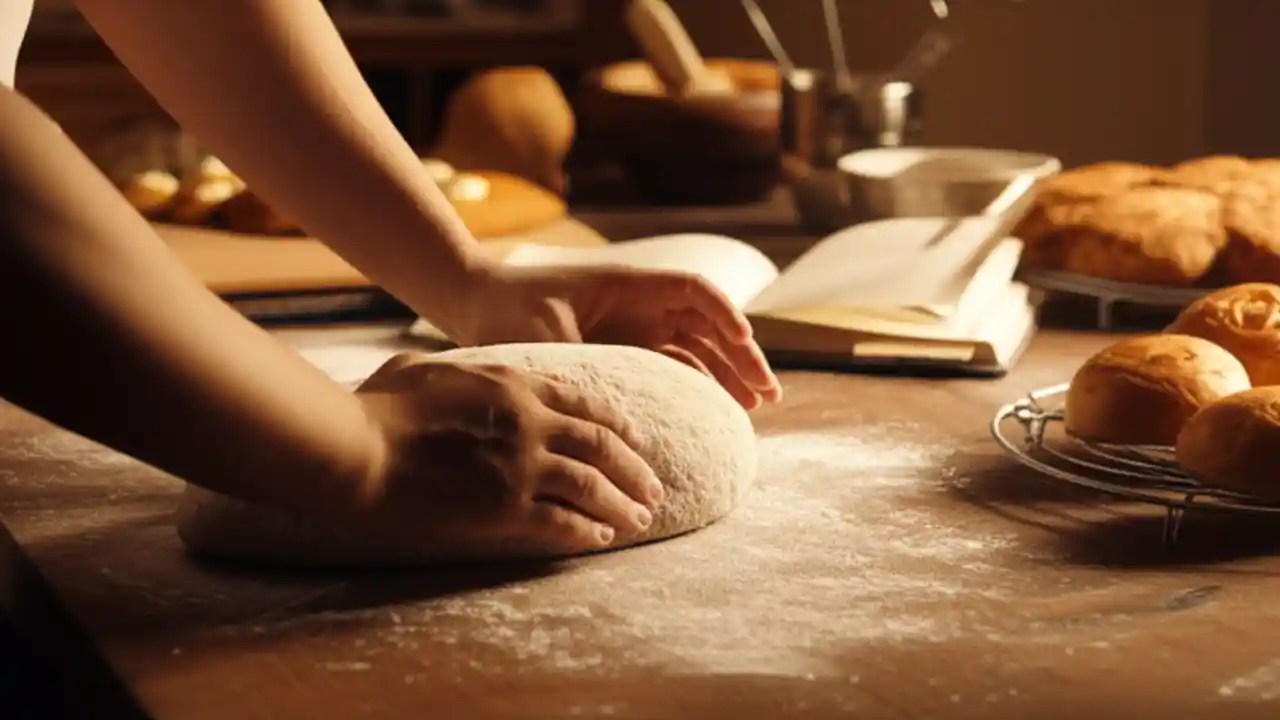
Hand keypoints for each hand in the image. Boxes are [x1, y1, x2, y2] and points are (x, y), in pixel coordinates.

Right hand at [351, 353, 663, 552]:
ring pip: (593, 484)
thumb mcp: (423, 370)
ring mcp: (522, 465)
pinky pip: (563, 521)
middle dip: (634, 467)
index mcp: (512, 385)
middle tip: (654, 486)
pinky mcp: (507, 506)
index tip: (634, 435)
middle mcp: (530, 422)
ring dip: (622, 504)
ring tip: (642, 519)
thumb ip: (455, 376)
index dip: (615, 421)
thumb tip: (451, 377)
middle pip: (602, 444)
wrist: (358, 448)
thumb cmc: (377, 408)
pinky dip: (588, 530)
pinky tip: (602, 538)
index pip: (582, 402)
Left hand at [451, 264, 782, 409]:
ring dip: (728, 374)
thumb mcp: (548, 336)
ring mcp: (638, 328)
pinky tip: (718, 408)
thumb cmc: (509, 310)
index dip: (726, 315)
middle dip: (741, 356)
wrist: (479, 305)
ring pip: (698, 349)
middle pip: (709, 325)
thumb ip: (584, 361)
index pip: (695, 292)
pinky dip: (699, 383)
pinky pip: (675, 366)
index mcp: (631, 286)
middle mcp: (643, 304)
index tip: (745, 341)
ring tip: (754, 407)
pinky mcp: (627, 352)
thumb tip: (616, 400)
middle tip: (768, 393)